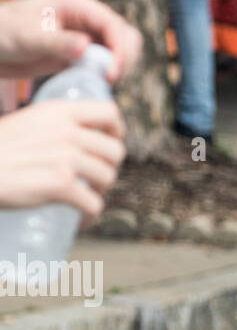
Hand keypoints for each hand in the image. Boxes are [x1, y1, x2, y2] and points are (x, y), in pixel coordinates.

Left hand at [0, 0, 141, 82]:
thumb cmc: (1, 33)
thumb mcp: (27, 37)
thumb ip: (57, 42)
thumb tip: (86, 48)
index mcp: (78, 4)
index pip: (112, 24)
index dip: (119, 48)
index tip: (112, 73)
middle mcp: (87, 17)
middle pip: (124, 35)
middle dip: (124, 57)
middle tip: (110, 79)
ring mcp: (86, 34)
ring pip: (120, 48)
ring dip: (119, 65)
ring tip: (104, 81)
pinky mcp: (81, 52)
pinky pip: (105, 61)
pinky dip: (107, 72)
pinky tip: (94, 82)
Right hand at [0, 100, 126, 228]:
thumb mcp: (27, 122)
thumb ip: (55, 124)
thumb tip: (80, 133)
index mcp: (60, 112)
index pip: (109, 112)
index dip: (116, 129)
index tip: (110, 141)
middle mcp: (67, 132)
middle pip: (114, 150)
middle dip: (108, 166)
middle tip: (94, 178)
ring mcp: (66, 158)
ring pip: (107, 177)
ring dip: (100, 190)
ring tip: (86, 196)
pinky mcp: (60, 185)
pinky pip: (93, 204)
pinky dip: (91, 214)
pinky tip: (83, 218)